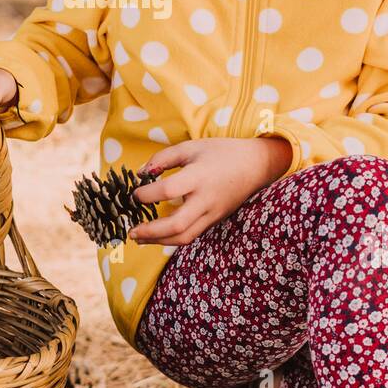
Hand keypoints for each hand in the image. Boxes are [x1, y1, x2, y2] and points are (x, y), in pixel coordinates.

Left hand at [126, 137, 292, 245]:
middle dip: (150, 231)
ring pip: (184, 237)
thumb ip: (164, 158)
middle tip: (131, 231)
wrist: (255, 166)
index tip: (135, 193)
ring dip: (158, 241)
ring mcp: (212, 214)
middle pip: (176, 225)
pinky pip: (191, 235)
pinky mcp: (214, 221)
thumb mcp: (191, 147)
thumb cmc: (221, 152)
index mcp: (199, 177)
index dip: (147, 194)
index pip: (169, 190)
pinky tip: (157, 235)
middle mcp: (206, 200)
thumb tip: (141, 173)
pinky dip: (172, 238)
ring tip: (139, 238)